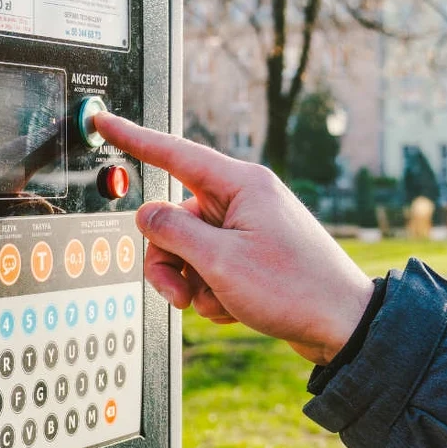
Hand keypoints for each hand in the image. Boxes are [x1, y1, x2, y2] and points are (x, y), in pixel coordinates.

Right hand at [94, 113, 374, 365]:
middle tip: (179, 293)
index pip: (174, 152)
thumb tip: (146, 216)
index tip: (104, 121)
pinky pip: (210, 267)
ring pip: (189, 248)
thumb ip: (171, 233)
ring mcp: (249, 228)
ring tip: (217, 303)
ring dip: (192, 282)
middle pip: (174, 218)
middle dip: (169, 261)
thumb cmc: (295, 289)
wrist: (342, 327)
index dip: (133, 137)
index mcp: (241, 185)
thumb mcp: (219, 261)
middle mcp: (244, 200)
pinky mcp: (252, 254)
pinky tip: (235, 308)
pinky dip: (213, 292)